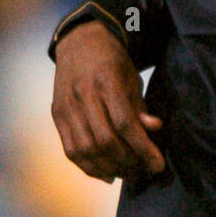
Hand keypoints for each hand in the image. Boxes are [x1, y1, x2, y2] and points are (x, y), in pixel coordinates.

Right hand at [51, 19, 165, 183]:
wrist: (79, 42)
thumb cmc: (112, 61)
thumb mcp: (132, 77)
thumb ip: (140, 106)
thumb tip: (154, 130)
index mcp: (106, 80)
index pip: (124, 123)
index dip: (142, 148)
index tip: (158, 165)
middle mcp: (82, 94)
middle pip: (104, 140)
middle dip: (128, 161)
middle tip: (144, 170)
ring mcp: (66, 106)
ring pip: (86, 149)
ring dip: (109, 168)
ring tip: (128, 174)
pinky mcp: (57, 115)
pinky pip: (70, 150)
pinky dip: (89, 167)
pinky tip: (107, 174)